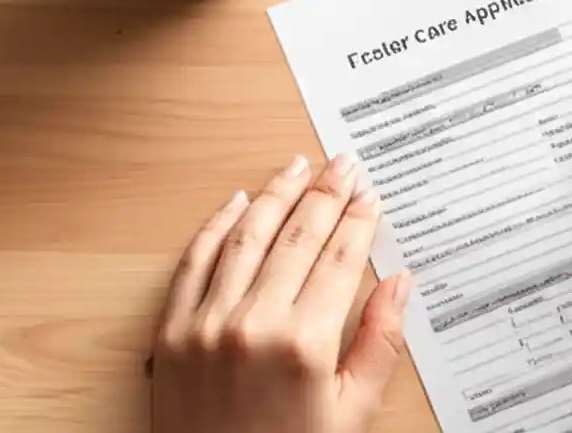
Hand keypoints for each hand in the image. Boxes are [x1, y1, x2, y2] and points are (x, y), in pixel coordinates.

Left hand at [152, 154, 410, 432]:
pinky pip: (194, 262)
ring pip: (246, 237)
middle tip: (342, 164)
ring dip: (275, 194)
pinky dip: (216, 226)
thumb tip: (400, 285)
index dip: (358, 219)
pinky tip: (236, 202)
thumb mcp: (352, 413)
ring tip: (297, 166)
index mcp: (305, 344)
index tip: (369, 194)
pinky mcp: (171, 333)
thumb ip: (379, 344)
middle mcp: (253, 324)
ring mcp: (206, 324)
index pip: (340, 258)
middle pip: (298, 237)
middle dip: (325, 193)